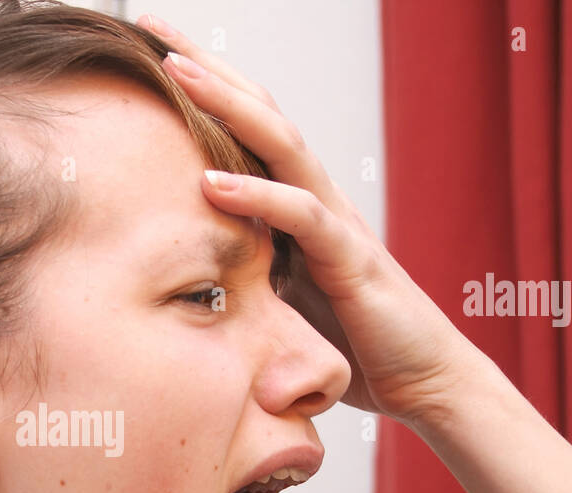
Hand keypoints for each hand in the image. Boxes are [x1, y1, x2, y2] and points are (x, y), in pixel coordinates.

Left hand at [138, 14, 486, 424]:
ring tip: (177, 71)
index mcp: (298, 201)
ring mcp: (337, 222)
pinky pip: (303, 217)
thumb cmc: (350, 339)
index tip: (149, 48)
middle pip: (261, 111)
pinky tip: (211, 181)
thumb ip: (244, 266)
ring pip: (283, 145)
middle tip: (152, 24)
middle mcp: (317, 198)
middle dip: (208, 66)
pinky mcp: (352, 260)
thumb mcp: (279, 295)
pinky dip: (257, 196)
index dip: (204, 85)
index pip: (247, 126)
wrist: (422, 379)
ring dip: (228, 106)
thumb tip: (186, 262)